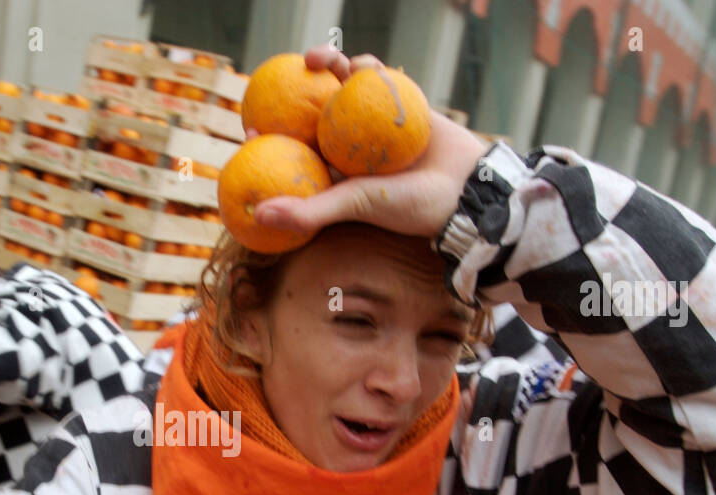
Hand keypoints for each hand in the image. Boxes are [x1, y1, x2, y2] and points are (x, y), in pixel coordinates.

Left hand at [250, 45, 487, 240]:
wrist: (467, 190)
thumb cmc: (410, 205)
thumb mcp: (354, 204)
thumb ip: (309, 211)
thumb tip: (258, 215)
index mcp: (336, 171)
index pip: (295, 151)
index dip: (270, 138)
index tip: (248, 127)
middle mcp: (351, 146)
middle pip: (313, 114)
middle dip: (290, 96)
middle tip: (274, 82)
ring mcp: (374, 123)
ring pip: (343, 90)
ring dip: (328, 69)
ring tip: (315, 58)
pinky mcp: (400, 103)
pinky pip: (378, 79)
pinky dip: (367, 68)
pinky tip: (357, 63)